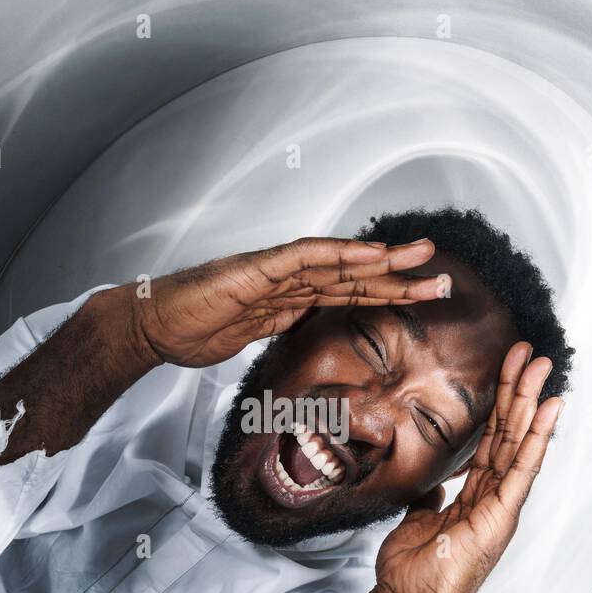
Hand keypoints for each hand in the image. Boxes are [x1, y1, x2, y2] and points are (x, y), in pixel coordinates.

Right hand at [133, 237, 447, 367]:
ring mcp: (274, 270)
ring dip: (383, 260)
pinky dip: (340, 253)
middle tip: (441, 276)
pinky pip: (305, 257)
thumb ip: (282, 331)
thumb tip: (308, 336)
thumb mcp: (252, 339)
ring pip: (339, 261)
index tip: (421, 296)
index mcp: (290, 297)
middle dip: (399, 275)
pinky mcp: (256, 269)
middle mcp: (288, 278)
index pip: (348, 292)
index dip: (386, 292)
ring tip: (421, 257)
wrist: (151, 326)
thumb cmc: (191, 331)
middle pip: (353, 274)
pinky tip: (372, 254)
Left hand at [372, 343, 563, 592]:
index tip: (506, 366)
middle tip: (529, 352)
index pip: (492, 439)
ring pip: (520, 445)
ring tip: (543, 368)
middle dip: (519, 391)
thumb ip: (431, 495)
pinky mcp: (502, 519)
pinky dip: (538, 440)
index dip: (499, 402)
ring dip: (532, 404)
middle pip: (510, 434)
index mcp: (477, 495)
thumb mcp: (417, 520)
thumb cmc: (412, 572)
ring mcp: (502, 508)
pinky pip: (522, 472)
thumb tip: (432, 479)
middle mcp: (495, 498)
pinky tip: (549, 412)